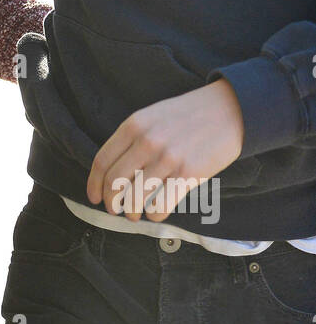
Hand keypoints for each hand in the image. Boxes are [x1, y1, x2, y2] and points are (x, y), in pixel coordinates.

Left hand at [85, 80, 244, 219]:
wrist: (229, 109)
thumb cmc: (189, 115)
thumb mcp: (153, 116)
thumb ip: (133, 139)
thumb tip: (114, 171)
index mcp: (134, 125)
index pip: (102, 161)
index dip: (94, 184)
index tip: (94, 197)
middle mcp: (147, 141)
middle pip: (115, 182)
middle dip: (111, 202)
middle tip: (115, 209)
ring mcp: (168, 158)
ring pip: (136, 198)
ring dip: (132, 212)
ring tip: (135, 213)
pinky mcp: (189, 173)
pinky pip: (161, 205)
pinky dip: (154, 214)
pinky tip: (156, 212)